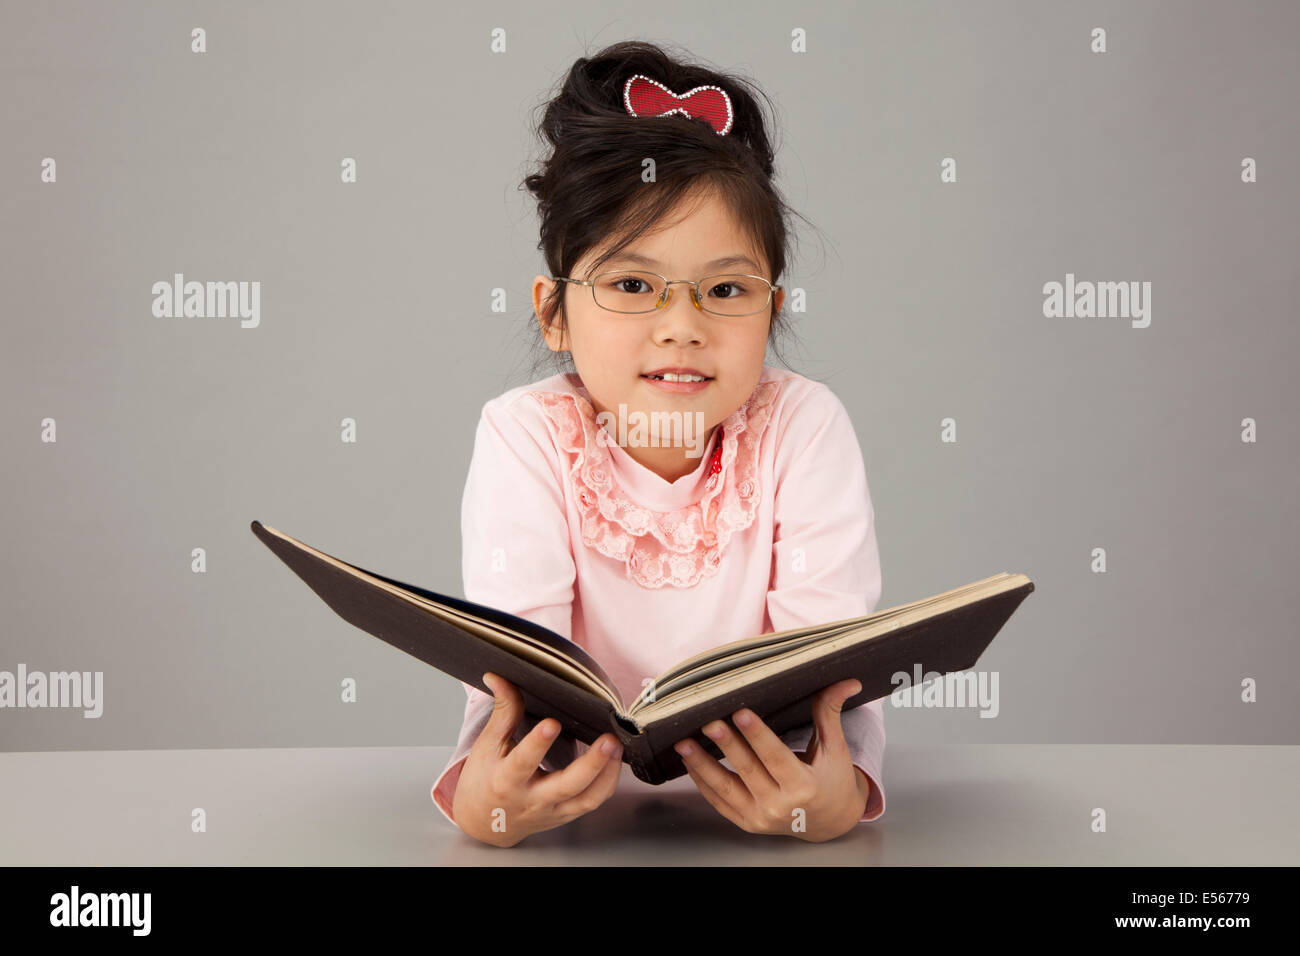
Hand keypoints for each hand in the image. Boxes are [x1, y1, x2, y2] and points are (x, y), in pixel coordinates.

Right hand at [451, 672, 623, 846]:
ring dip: (607, 773)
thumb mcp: (487, 746)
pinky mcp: (566, 814)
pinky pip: (593, 801)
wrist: (486, 823)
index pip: (523, 763)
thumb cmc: (484, 781)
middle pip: (566, 787)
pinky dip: (608, 782)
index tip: (552, 723)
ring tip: (618, 746)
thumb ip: (502, 712)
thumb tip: (500, 676)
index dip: (538, 744)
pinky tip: (615, 761)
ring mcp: (552, 810)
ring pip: (586, 799)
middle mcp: (531, 799)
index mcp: (505, 781)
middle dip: (591, 764)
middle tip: (608, 739)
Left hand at [672, 679, 868, 842]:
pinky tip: (689, 761)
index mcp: (805, 787)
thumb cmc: (832, 781)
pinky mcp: (746, 823)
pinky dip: (702, 781)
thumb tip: (847, 681)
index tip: (740, 713)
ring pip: (725, 789)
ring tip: (683, 743)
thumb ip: (830, 714)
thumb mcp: (835, 749)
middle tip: (707, 722)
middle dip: (726, 744)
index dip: (757, 735)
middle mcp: (780, 807)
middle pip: (747, 770)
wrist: (829, 822)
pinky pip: (718, 802)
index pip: (776, 757)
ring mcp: (760, 818)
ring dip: (702, 764)